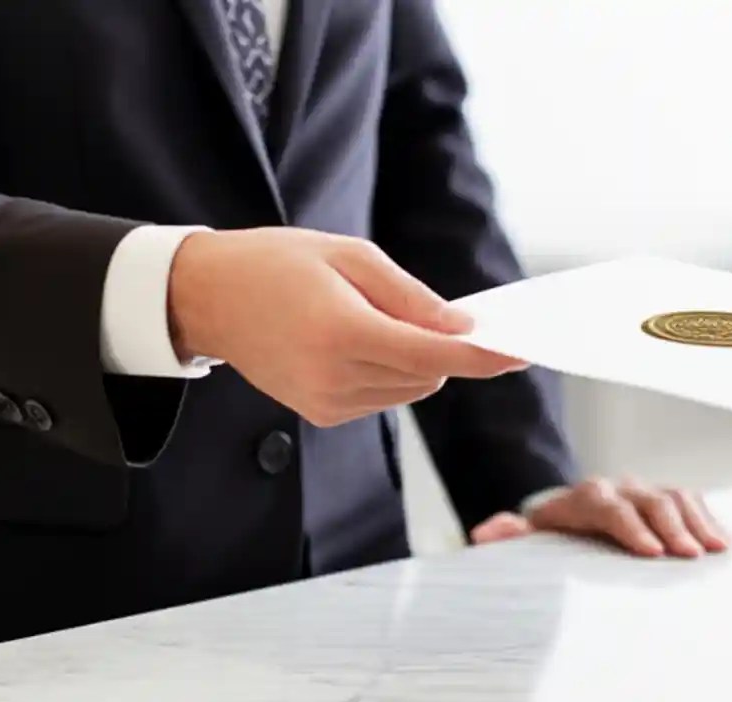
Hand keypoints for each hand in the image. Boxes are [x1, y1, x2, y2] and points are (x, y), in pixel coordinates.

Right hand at [168, 228, 525, 425]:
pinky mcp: (321, 415)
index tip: (521, 354)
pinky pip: (383, 396)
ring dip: (412, 358)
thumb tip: (462, 329)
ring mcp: (326, 403)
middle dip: (440, 345)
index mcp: (343, 332)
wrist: (209, 297)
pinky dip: (387, 371)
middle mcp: (335, 377)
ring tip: (365, 317)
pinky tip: (351, 341)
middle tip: (417, 307)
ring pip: (409, 388)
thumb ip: (411, 297)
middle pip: (428, 375)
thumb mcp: (351, 256)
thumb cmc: (278, 263)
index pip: (434, 356)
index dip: (483, 357)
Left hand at [470, 478, 729, 557]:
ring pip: (675, 496)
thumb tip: (487, 534)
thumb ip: (510, 535)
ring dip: (697, 522)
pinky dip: (707, 519)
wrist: (570, 515)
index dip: (632, 528)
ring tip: (715, 550)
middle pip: (649, 500)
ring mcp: (644, 490)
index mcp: (585, 498)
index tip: (651, 553)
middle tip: (689, 556)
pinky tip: (722, 544)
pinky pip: (690, 501)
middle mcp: (618, 487)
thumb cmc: (552, 535)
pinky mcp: (663, 497)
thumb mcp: (528, 537)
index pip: (610, 508)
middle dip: (670, 527)